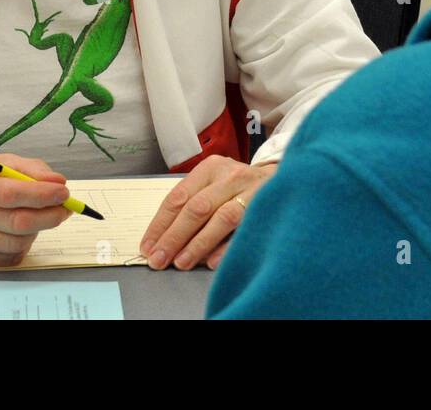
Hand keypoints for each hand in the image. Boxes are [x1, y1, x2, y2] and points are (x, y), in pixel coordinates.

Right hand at [0, 153, 71, 266]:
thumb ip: (31, 169)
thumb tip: (58, 183)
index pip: (9, 193)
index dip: (41, 194)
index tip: (63, 192)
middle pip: (15, 222)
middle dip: (49, 216)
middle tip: (65, 208)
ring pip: (15, 242)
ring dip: (38, 230)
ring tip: (42, 216)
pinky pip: (7, 256)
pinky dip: (24, 244)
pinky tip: (23, 230)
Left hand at [139, 156, 277, 269]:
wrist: (282, 177)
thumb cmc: (238, 185)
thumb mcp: (214, 183)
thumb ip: (192, 204)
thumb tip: (162, 241)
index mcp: (210, 168)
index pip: (179, 197)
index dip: (161, 224)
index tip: (149, 246)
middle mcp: (230, 176)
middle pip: (197, 208)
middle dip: (174, 237)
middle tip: (159, 259)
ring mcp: (251, 190)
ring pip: (221, 218)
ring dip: (198, 243)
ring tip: (181, 262)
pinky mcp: (267, 206)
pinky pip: (244, 229)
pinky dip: (227, 247)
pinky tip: (212, 262)